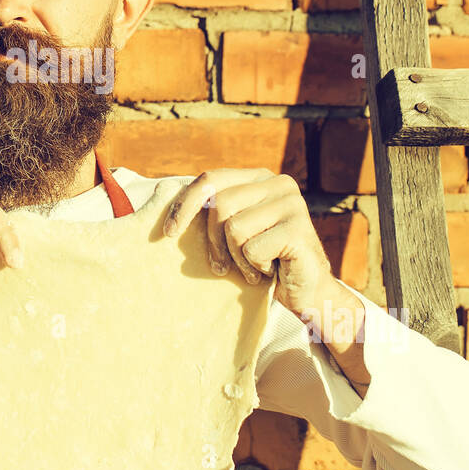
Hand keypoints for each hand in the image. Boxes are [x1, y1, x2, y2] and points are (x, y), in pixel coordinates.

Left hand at [162, 169, 334, 315]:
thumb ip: (214, 210)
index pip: (211, 179)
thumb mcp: (236, 229)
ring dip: (238, 258)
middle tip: (220, 266)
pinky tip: (271, 271)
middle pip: (220, 205)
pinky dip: (255, 268)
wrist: (308, 292)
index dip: (185, 204)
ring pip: (235, 229)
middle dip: (214, 242)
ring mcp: (292, 204)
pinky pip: (253, 250)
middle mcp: (279, 183)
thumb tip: (161, 189)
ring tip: (255, 267)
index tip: (169, 232)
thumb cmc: (264, 260)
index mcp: (260, 177)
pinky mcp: (299, 230)